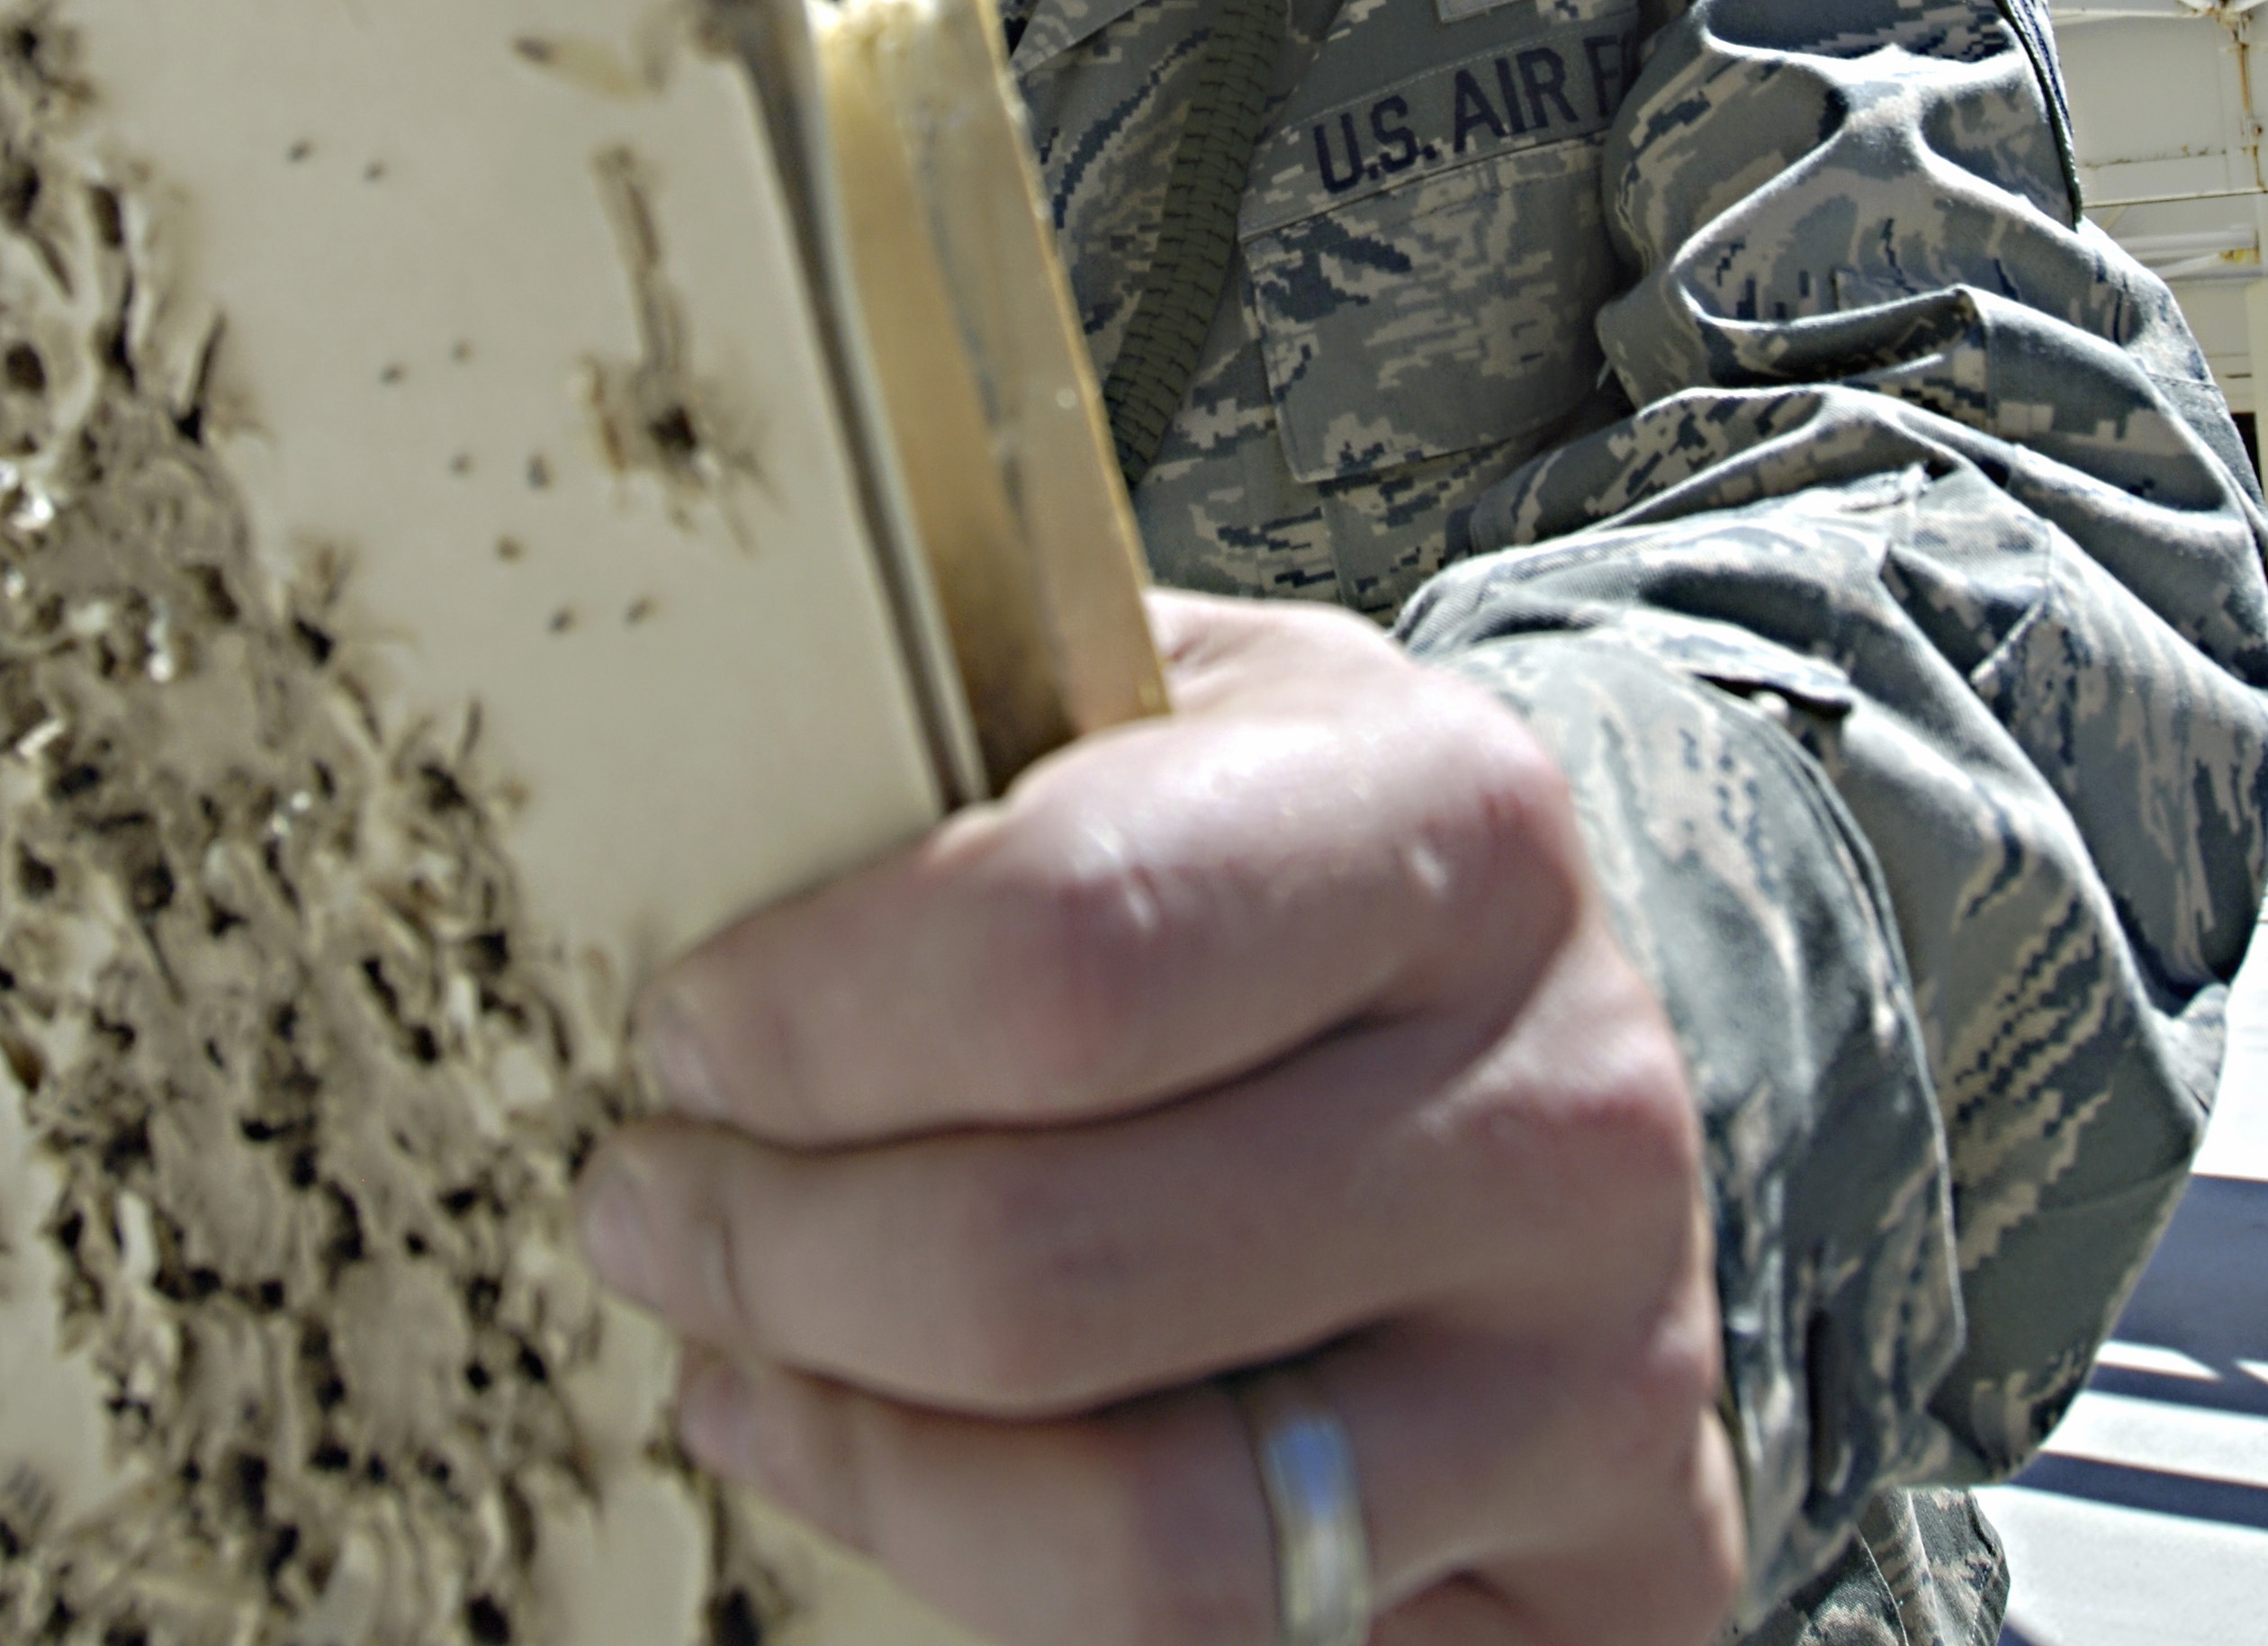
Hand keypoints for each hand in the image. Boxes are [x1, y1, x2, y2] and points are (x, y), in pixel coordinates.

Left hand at [576, 593, 1741, 1645]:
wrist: (1560, 1048)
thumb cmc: (1287, 865)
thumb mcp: (1177, 711)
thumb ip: (978, 740)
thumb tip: (688, 778)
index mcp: (1456, 821)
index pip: (1065, 953)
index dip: (809, 1021)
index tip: (686, 1029)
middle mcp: (1566, 1104)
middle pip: (1054, 1271)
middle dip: (771, 1250)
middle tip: (649, 1200)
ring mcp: (1605, 1377)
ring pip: (1139, 1537)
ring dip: (861, 1455)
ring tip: (741, 1354)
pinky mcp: (1617, 1581)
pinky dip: (999, 1596)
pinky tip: (891, 1472)